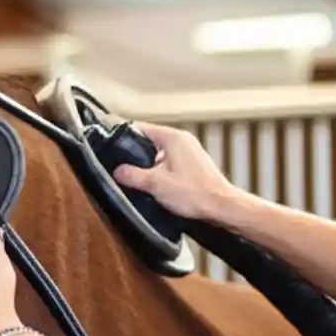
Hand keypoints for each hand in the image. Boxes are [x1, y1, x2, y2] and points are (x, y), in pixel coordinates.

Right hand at [111, 122, 236, 221]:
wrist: (222, 207)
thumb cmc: (195, 194)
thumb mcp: (155, 184)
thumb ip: (132, 175)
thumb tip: (118, 171)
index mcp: (173, 137)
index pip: (141, 128)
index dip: (125, 138)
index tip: (114, 148)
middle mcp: (183, 140)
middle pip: (151, 142)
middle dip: (137, 157)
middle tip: (126, 170)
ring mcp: (191, 152)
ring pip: (161, 155)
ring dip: (151, 168)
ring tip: (143, 182)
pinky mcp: (195, 166)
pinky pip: (172, 164)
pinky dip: (164, 173)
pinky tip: (160, 188)